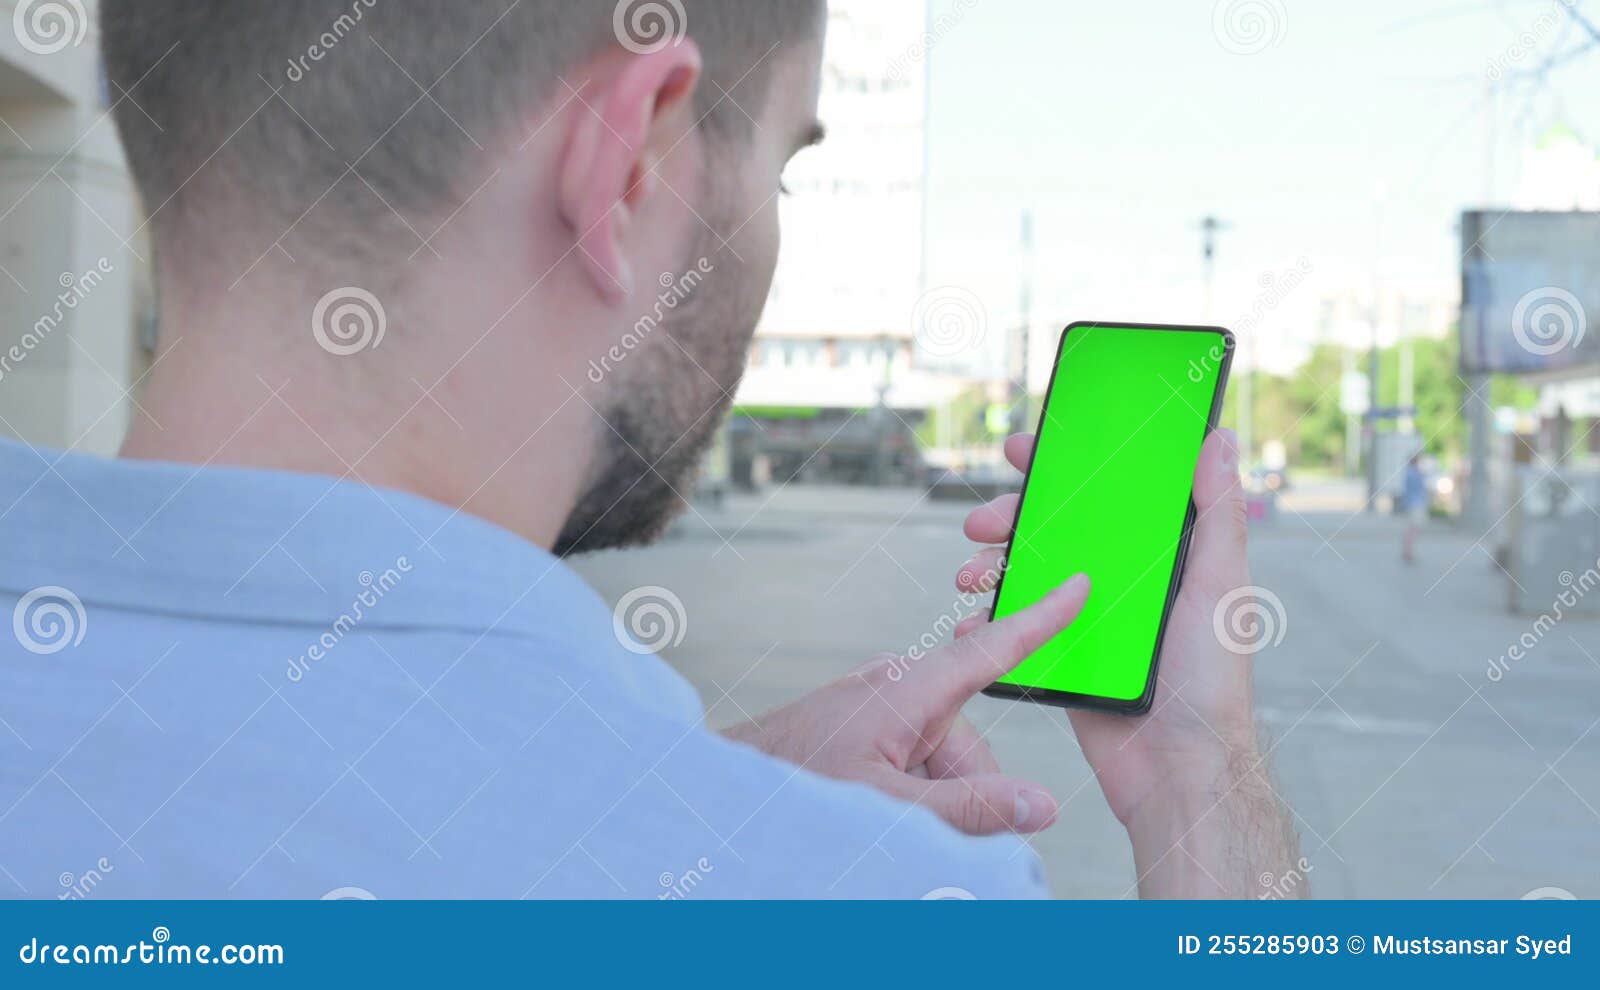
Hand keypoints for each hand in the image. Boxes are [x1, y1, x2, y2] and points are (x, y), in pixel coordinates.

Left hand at [722, 574, 1091, 836]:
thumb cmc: (792, 784)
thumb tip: (1042, 805)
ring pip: (942, 763)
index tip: (1079, 582)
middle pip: (970, 746)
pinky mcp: (866, 725)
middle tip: (923, 832)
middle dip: (962, 794)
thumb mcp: (886, 804)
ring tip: (879, 824)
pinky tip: (873, 815)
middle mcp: (901, 688)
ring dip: (929, 802)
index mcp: (910, 689)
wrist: (723, 785)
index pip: (993, 650)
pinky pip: (913, 762)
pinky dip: (908, 794)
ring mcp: (881, 707)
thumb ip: (968, 808)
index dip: (1042, 618)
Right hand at [957, 429, 1299, 896]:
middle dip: (1010, 519)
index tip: (1025, 449)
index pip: (1107, 495)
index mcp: (1158, 559)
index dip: (1064, 468)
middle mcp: (1122, 583)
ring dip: (991, 568)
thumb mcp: (1221, 586)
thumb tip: (1219, 439)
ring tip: (968, 574)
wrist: (1177, 769)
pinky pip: (1019, 630)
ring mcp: (1089, 621)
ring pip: (1029, 577)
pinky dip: (989, 620)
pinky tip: (971, 620)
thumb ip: (1219, 514)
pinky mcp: (1065, 659)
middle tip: (979, 522)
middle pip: (1054, 532)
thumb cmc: (1210, 681)